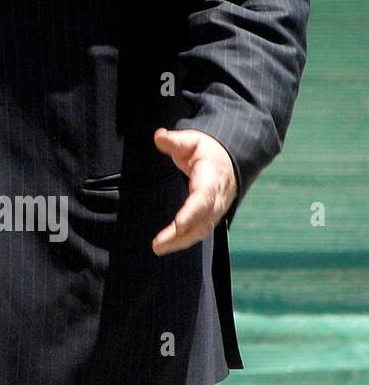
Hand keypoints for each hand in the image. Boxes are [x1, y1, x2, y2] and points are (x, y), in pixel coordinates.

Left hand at [151, 128, 237, 255]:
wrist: (227, 160)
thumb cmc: (205, 150)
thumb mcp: (191, 140)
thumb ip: (175, 140)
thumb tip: (159, 137)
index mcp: (212, 178)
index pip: (203, 198)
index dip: (192, 213)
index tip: (178, 224)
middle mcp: (217, 198)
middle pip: (201, 220)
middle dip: (181, 234)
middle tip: (157, 245)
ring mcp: (216, 210)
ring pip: (201, 230)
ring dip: (181, 242)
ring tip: (158, 248)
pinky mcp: (211, 216)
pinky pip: (199, 232)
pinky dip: (184, 241)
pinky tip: (167, 246)